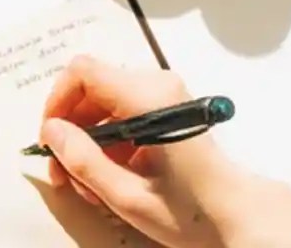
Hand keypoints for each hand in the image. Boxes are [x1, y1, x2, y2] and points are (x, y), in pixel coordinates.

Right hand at [40, 57, 245, 247]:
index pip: (83, 72)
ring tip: (87, 183)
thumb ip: (84, 161)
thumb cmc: (191, 211)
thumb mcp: (129, 196)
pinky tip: (108, 176)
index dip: (57, 102)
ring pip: (102, 103)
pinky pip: (120, 113)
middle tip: (64, 173)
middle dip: (70, 129)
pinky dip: (106, 142)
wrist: (239, 217)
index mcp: (149, 99)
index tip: (51, 140)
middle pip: (90, 89)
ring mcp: (162, 95)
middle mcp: (156, 86)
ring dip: (87, 140)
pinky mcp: (165, 109)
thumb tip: (52, 132)